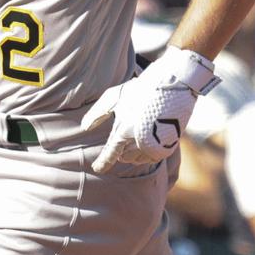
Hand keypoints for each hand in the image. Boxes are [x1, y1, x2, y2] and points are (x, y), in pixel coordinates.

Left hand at [91, 45, 216, 176]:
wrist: (169, 86)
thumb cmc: (139, 90)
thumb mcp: (113, 97)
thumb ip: (97, 114)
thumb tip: (84, 127)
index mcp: (122, 131)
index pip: (109, 155)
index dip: (102, 163)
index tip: (96, 168)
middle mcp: (137, 142)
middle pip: (124, 158)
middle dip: (120, 153)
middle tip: (121, 142)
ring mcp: (154, 145)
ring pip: (137, 159)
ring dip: (132, 154)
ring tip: (133, 141)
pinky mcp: (167, 146)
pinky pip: (152, 158)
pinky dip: (146, 154)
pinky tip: (145, 144)